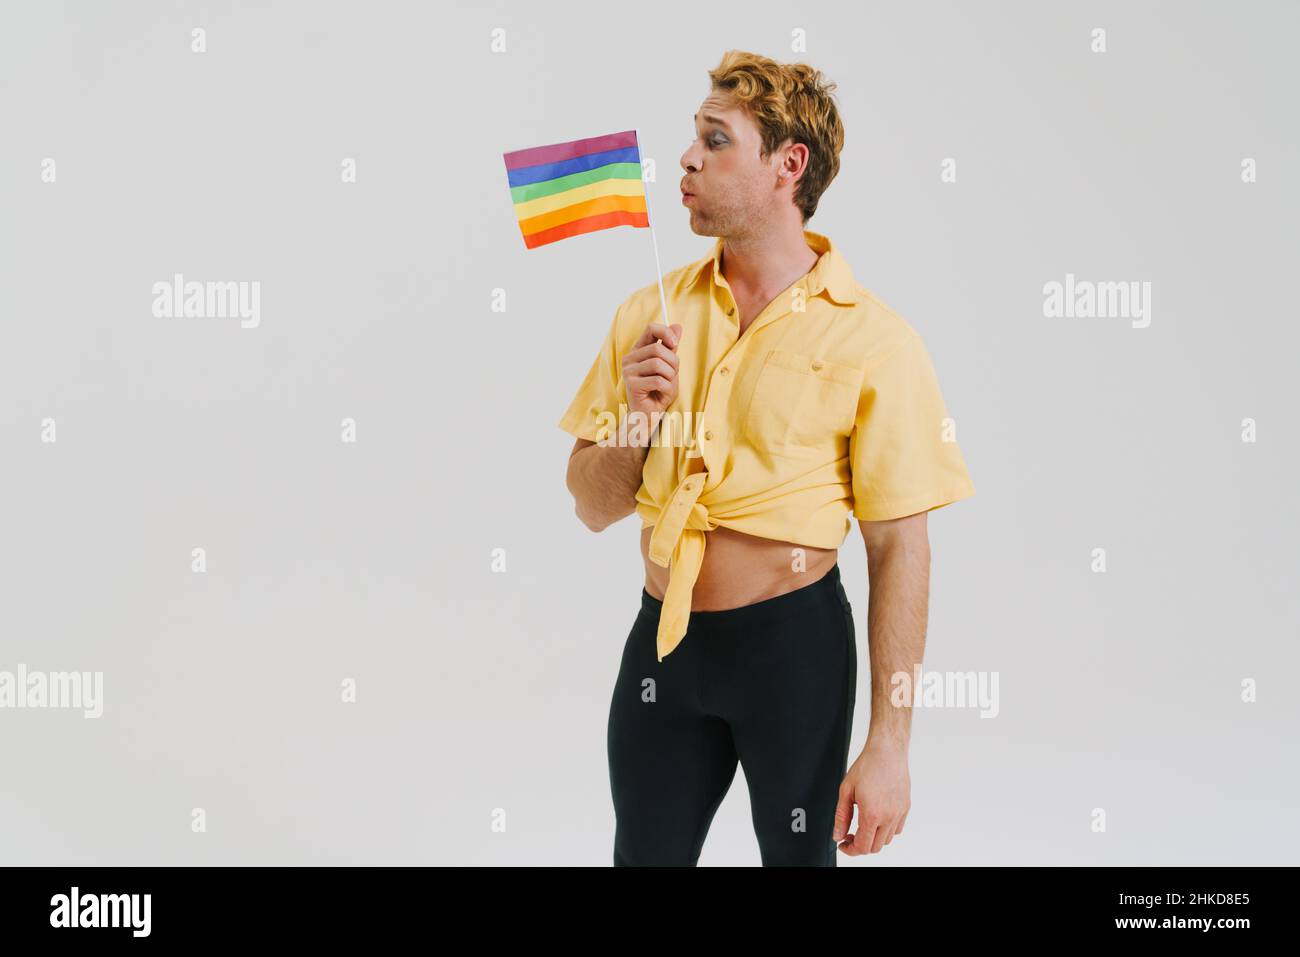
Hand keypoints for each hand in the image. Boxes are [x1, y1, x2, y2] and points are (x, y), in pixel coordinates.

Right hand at [622, 322, 681, 418]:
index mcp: (638, 351)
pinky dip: (667, 388)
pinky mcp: (631, 385)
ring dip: (670, 376)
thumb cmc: (659, 391)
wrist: (650, 415)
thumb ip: (671, 348)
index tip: (675, 343)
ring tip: (667, 385)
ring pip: (658, 364)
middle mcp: (630, 359)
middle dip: (673, 362)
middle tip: (673, 375)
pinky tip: (662, 393)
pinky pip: (658, 380)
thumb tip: (677, 326)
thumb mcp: (669, 366)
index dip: (666, 333)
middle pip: (657, 349)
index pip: (650, 329)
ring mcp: (628, 371)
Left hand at [832, 741, 910, 855]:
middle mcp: (889, 816)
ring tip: (863, 825)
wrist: (887, 751)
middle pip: (875, 847)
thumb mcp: (846, 790)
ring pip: (886, 840)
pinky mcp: (906, 807)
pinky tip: (877, 819)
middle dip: (860, 845)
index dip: (850, 850)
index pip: (863, 847)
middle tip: (850, 834)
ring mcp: (899, 813)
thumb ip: (841, 816)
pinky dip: (886, 831)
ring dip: (873, 838)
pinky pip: (897, 829)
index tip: (843, 844)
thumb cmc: (867, 766)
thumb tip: (838, 835)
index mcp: (872, 814)